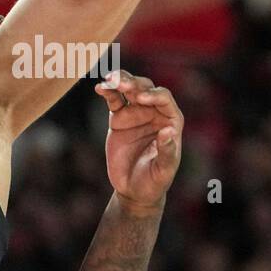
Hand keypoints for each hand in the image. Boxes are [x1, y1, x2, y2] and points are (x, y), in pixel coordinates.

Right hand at [93, 70, 182, 210]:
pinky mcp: (119, 118)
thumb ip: (167, 152)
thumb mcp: (163, 171)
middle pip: (145, 89)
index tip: (140, 99)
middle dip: (133, 83)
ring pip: (129, 90)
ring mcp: (136, 114)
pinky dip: (107, 92)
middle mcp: (154, 113)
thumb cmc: (154, 182)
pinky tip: (100, 88)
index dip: (153, 95)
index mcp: (171, 121)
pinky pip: (113, 101)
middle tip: (121, 83)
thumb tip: (168, 131)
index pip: (164, 99)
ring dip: (120, 81)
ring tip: (109, 80)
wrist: (133, 190)